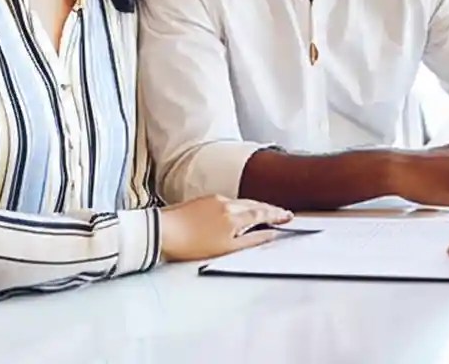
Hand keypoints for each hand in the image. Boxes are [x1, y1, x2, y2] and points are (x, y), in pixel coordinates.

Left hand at [158, 195, 292, 261]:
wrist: (161, 232)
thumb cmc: (190, 244)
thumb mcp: (226, 249)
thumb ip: (252, 240)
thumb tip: (270, 235)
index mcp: (235, 216)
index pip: (263, 214)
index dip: (277, 215)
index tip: (287, 216)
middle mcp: (228, 203)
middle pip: (254, 205)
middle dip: (269, 209)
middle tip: (281, 213)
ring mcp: (215, 199)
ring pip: (242, 202)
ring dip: (255, 207)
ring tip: (263, 213)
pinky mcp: (204, 199)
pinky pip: (229, 200)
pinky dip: (239, 206)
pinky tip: (238, 212)